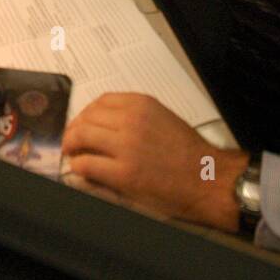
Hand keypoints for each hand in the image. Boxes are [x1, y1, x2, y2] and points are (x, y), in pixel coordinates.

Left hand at [62, 93, 248, 229]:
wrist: (208, 178)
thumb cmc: (189, 153)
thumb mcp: (162, 119)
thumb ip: (134, 117)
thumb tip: (105, 124)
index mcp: (142, 105)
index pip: (101, 101)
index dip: (86, 113)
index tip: (82, 122)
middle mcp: (132, 121)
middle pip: (87, 117)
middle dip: (74, 129)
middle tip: (71, 141)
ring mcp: (126, 147)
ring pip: (81, 136)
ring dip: (71, 145)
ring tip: (72, 154)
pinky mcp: (123, 173)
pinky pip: (86, 163)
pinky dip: (78, 166)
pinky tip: (81, 169)